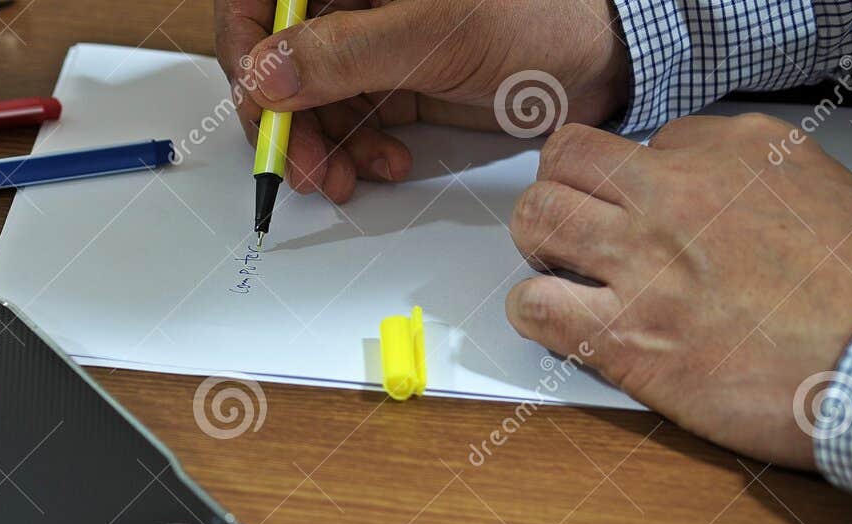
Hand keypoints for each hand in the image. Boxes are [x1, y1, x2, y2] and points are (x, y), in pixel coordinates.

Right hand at [214, 0, 630, 201]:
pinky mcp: (388, 75)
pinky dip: (353, 150)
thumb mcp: (436, 32)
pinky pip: (343, 118)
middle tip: (302, 168)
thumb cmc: (544, 12)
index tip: (259, 103)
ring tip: (348, 178)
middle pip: (274, 55)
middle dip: (283, 119)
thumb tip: (264, 75)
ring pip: (303, 95)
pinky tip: (383, 162)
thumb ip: (344, 53)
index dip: (245, 50)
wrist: (606, 53)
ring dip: (319, 145)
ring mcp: (367, 35)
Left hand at [506, 115, 851, 468]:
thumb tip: (693, 184)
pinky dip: (532, 312)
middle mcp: (679, 195)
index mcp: (736, 151)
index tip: (635, 207)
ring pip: (537, 217)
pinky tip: (557, 322)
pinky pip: (534, 305)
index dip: (626, 179)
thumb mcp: (817, 193)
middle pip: (566, 159)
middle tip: (573, 227)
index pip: (639, 140)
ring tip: (559, 269)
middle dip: (560, 191)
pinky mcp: (623, 334)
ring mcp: (644, 263)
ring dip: (537, 244)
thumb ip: (744, 180)